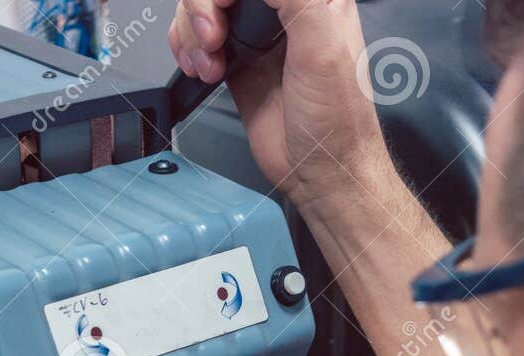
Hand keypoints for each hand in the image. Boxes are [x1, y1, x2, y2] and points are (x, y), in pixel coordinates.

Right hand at [169, 0, 386, 212]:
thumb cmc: (336, 120)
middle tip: (213, 36)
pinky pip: (197, 38)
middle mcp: (283, 10)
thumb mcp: (322, 45)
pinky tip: (202, 69)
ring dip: (193, 30)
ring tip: (209, 63)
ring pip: (203, 7)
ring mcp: (256, 35)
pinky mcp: (236, 61)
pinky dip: (187, 48)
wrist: (318, 172)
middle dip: (204, 5)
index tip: (225, 6)